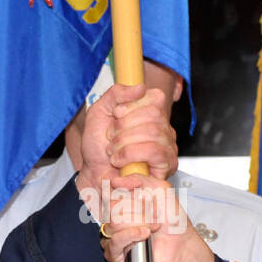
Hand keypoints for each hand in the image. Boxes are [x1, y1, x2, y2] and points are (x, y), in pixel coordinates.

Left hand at [74, 81, 175, 201]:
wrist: (92, 173)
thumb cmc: (98, 146)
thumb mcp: (99, 112)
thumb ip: (116, 94)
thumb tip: (141, 88)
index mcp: (152, 114)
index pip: (156, 97)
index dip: (131, 106)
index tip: (116, 115)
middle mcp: (164, 129)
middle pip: (154, 115)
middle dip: (124, 127)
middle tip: (112, 138)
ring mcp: (168, 148)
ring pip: (154, 133)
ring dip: (124, 143)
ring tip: (114, 151)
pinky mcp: (167, 166)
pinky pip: (155, 152)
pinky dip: (130, 155)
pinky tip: (120, 162)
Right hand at [101, 176, 216, 261]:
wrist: (181, 245)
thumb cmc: (173, 221)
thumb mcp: (160, 189)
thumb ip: (138, 179)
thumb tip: (115, 182)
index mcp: (123, 203)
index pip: (111, 192)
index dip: (129, 195)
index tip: (146, 198)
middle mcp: (115, 218)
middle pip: (112, 207)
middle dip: (138, 210)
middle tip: (154, 216)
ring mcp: (114, 236)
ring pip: (114, 223)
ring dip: (139, 223)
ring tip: (153, 227)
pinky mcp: (114, 253)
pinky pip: (114, 241)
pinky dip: (131, 235)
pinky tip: (145, 235)